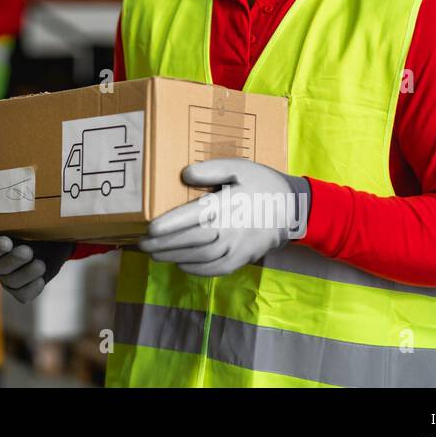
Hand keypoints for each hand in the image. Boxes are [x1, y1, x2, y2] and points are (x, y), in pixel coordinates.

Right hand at [0, 214, 72, 302]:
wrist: (55, 237)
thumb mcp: (12, 214)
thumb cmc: (29, 222)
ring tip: (41, 264)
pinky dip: (32, 288)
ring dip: (27, 274)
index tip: (7, 242)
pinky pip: (24, 295)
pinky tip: (41, 279)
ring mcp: (10, 279)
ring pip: (12, 282)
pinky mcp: (23, 289)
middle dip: (14, 260)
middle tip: (28, 251)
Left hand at [136, 158, 310, 276]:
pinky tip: (181, 264)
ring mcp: (238, 247)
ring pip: (201, 257)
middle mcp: (231, 229)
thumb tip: (185, 174)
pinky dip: (197, 269)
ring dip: (175, 257)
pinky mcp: (243, 258)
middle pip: (192, 240)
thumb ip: (211, 169)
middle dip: (165, 243)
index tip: (150, 227)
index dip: (171, 224)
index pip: (195, 216)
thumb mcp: (239, 167)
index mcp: (228, 204)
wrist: (293, 208)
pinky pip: (217, 269)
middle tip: (142, 242)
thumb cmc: (261, 183)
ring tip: (154, 254)